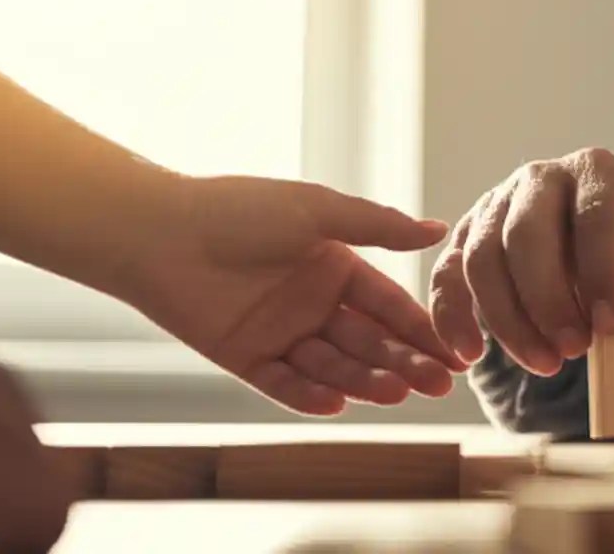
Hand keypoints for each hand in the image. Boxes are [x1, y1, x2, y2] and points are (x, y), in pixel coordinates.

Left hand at [115, 176, 464, 415]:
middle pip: (368, 343)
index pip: (389, 306)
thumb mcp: (317, 210)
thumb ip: (378, 226)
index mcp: (334, 267)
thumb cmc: (238, 209)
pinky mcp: (246, 358)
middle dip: (404, 363)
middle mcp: (312, 303)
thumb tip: (438, 228)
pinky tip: (337, 404)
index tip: (456, 356)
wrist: (158, 231)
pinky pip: (285, 383)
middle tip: (436, 385)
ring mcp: (281, 333)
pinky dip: (309, 395)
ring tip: (394, 393)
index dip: (421, 331)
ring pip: (333, 366)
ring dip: (364, 381)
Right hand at [427, 147, 613, 376]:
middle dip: (546, 298)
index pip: (594, 216)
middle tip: (572, 352)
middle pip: (526, 234)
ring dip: (507, 317)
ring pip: (481, 256)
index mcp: (596, 172)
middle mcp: (540, 177)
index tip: (609, 326)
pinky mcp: (462, 235)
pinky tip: (469, 356)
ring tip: (543, 363)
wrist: (579, 230)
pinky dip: (451, 316)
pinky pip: (445, 274)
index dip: (600, 272)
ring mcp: (494, 203)